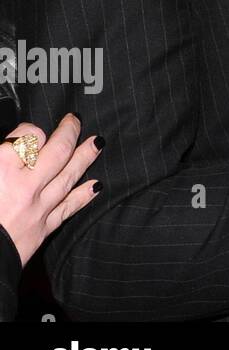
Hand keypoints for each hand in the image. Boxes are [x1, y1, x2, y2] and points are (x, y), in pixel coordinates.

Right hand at [0, 115, 102, 267]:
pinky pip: (67, 208)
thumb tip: (7, 147)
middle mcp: (24, 185)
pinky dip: (83, 196)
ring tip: (97, 142)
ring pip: (68, 176)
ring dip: (85, 157)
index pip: (28, 136)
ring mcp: (37, 208)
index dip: (30, 129)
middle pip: (57, 151)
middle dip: (69, 132)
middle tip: (75, 120)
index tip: (28, 131)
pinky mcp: (41, 229)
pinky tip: (96, 186)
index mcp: (1, 169)